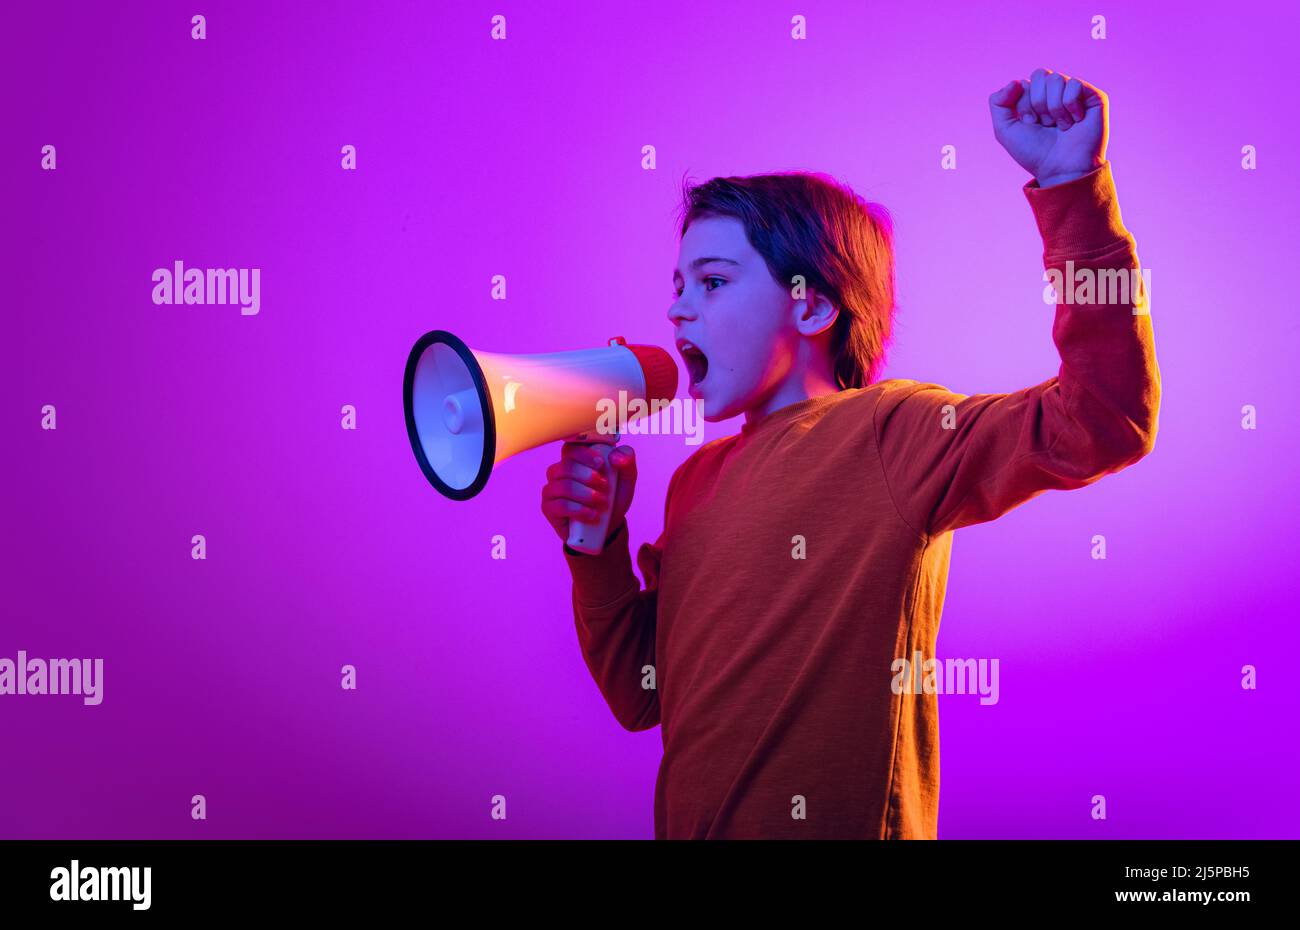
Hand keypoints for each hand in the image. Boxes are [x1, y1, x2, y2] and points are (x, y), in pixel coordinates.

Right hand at [542, 442, 637, 545]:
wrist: (607, 528)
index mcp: (574, 460)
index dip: (584, 454)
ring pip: (564, 486)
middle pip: (566, 466)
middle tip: (605, 487)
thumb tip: (615, 455)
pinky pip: (560, 505)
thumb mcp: (626, 480)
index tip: (601, 464)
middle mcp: (559, 473)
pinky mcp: (549, 509)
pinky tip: (592, 514)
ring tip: (602, 503)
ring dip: (587, 495)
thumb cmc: (612, 499)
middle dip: (589, 477)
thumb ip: (627, 461)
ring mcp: (551, 490)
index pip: (570, 448)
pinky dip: (579, 510)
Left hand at [989, 68, 1107, 187]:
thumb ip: (998, 103)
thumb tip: (1016, 81)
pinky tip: (1076, 121)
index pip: (1024, 83)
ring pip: (1057, 80)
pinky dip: (1070, 107)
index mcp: (1035, 96)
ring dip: (1054, 109)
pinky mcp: (1093, 96)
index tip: (1030, 124)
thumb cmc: (1034, 152)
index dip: (1023, 105)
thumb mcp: (1004, 130)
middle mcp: (1055, 92)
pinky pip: (1075, 85)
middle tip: (1045, 124)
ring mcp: (1075, 93)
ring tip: (1061, 126)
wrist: (1060, 169)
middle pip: (1040, 75)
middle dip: (1038, 103)